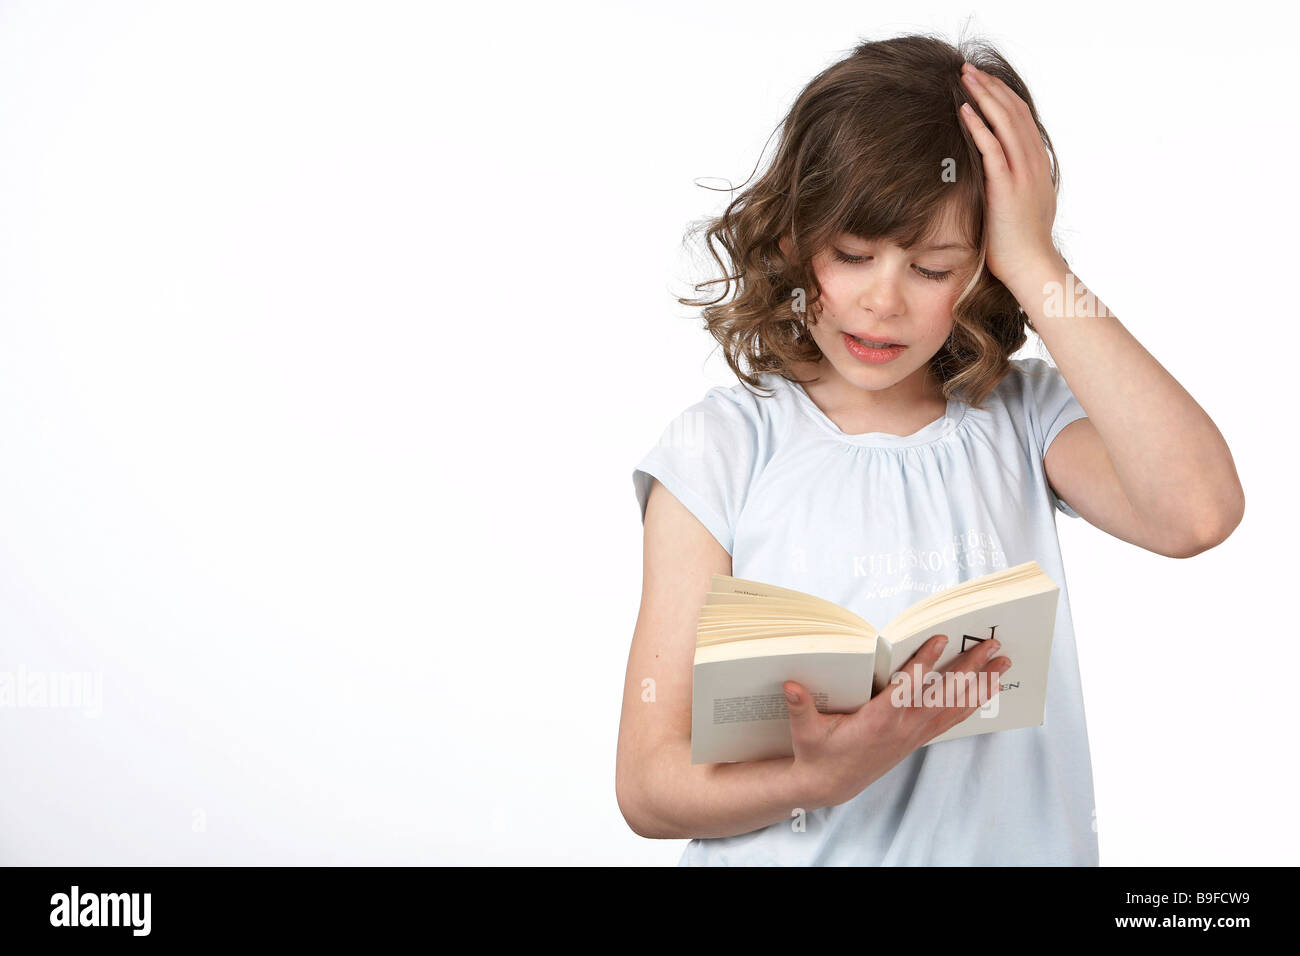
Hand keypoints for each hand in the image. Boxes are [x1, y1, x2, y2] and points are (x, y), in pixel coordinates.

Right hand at [782, 633, 1010, 807]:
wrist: (831, 785)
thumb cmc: (818, 754)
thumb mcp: (805, 732)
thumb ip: (800, 706)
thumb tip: (790, 684)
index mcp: (878, 721)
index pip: (906, 688)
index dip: (924, 663)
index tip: (941, 640)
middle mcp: (903, 728)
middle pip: (943, 694)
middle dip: (970, 668)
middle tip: (992, 646)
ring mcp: (913, 734)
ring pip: (954, 706)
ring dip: (980, 684)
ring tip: (1003, 664)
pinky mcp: (917, 738)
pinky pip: (951, 718)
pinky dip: (972, 703)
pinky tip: (986, 690)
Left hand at [958, 62, 1062, 287]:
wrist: (1031, 266)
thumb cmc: (1019, 243)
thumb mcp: (1022, 204)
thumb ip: (1015, 183)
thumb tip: (1000, 176)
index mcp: (1037, 164)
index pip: (1021, 119)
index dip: (1003, 96)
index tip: (984, 82)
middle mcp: (1033, 163)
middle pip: (1013, 113)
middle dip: (991, 88)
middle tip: (969, 71)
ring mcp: (1022, 173)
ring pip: (1005, 123)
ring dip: (984, 97)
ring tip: (965, 80)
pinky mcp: (1007, 187)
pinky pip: (992, 148)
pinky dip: (979, 126)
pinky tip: (964, 111)